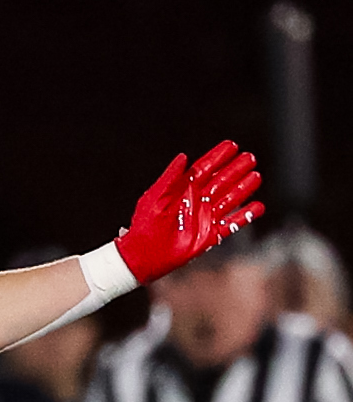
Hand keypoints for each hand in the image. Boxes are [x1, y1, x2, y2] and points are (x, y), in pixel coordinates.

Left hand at [114, 141, 263, 283]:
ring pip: (230, 199)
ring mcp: (205, 217)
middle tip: (249, 157)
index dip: (218, 157)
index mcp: (184, 190)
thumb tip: (183, 157)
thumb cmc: (144, 226)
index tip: (232, 145)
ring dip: (244, 188)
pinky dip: (246, 216)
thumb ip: (170, 178)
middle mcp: (197, 201)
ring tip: (256, 176)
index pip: (205, 169)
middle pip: (221, 181)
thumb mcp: (154, 198)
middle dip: (235, 169)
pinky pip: (232, 224)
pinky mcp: (210, 235)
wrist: (142, 255)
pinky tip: (258, 206)